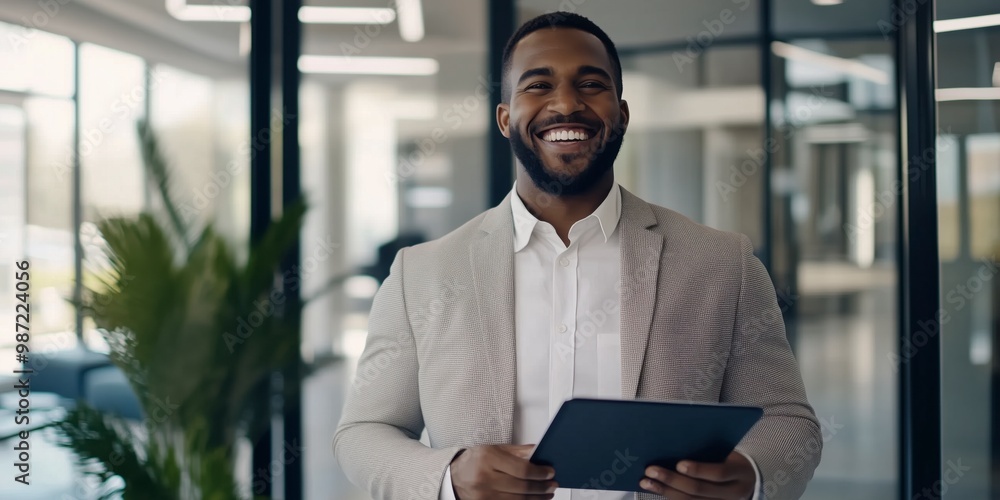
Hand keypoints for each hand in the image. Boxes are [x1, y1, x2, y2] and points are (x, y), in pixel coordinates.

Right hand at [450, 444, 558, 499]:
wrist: (454, 477)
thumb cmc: (475, 461)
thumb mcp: (494, 449)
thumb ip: (517, 451)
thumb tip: (538, 452)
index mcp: (489, 458)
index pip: (521, 469)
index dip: (539, 473)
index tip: (550, 473)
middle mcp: (485, 477)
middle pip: (522, 487)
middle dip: (542, 487)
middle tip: (552, 485)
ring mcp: (484, 495)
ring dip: (537, 499)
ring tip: (547, 494)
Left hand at [639, 451, 755, 498]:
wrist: (748, 479)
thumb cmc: (731, 458)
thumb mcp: (728, 451)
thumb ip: (708, 449)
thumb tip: (674, 440)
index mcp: (740, 473)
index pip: (719, 473)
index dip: (699, 470)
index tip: (679, 464)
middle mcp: (734, 494)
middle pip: (700, 490)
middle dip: (672, 480)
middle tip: (650, 470)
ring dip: (665, 491)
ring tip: (645, 481)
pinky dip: (670, 497)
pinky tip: (655, 489)